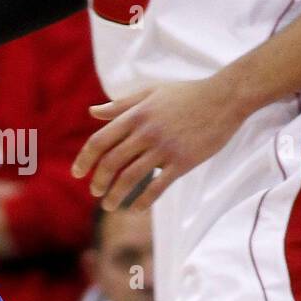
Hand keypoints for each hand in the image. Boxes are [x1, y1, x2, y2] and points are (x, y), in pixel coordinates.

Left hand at [72, 78, 245, 211]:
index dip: (85, 159)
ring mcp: (165, 149)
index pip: (100, 141)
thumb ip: (120, 105)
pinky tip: (135, 208)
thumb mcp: (149, 92)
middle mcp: (145, 133)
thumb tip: (92, 112)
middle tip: (94, 192)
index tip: (76, 173)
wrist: (224, 99)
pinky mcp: (184, 162)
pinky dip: (144, 200)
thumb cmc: (186, 94)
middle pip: (111, 162)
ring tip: (109, 205)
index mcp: (135, 115)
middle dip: (98, 181)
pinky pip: (159, 186)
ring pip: (131, 177)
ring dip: (116, 195)